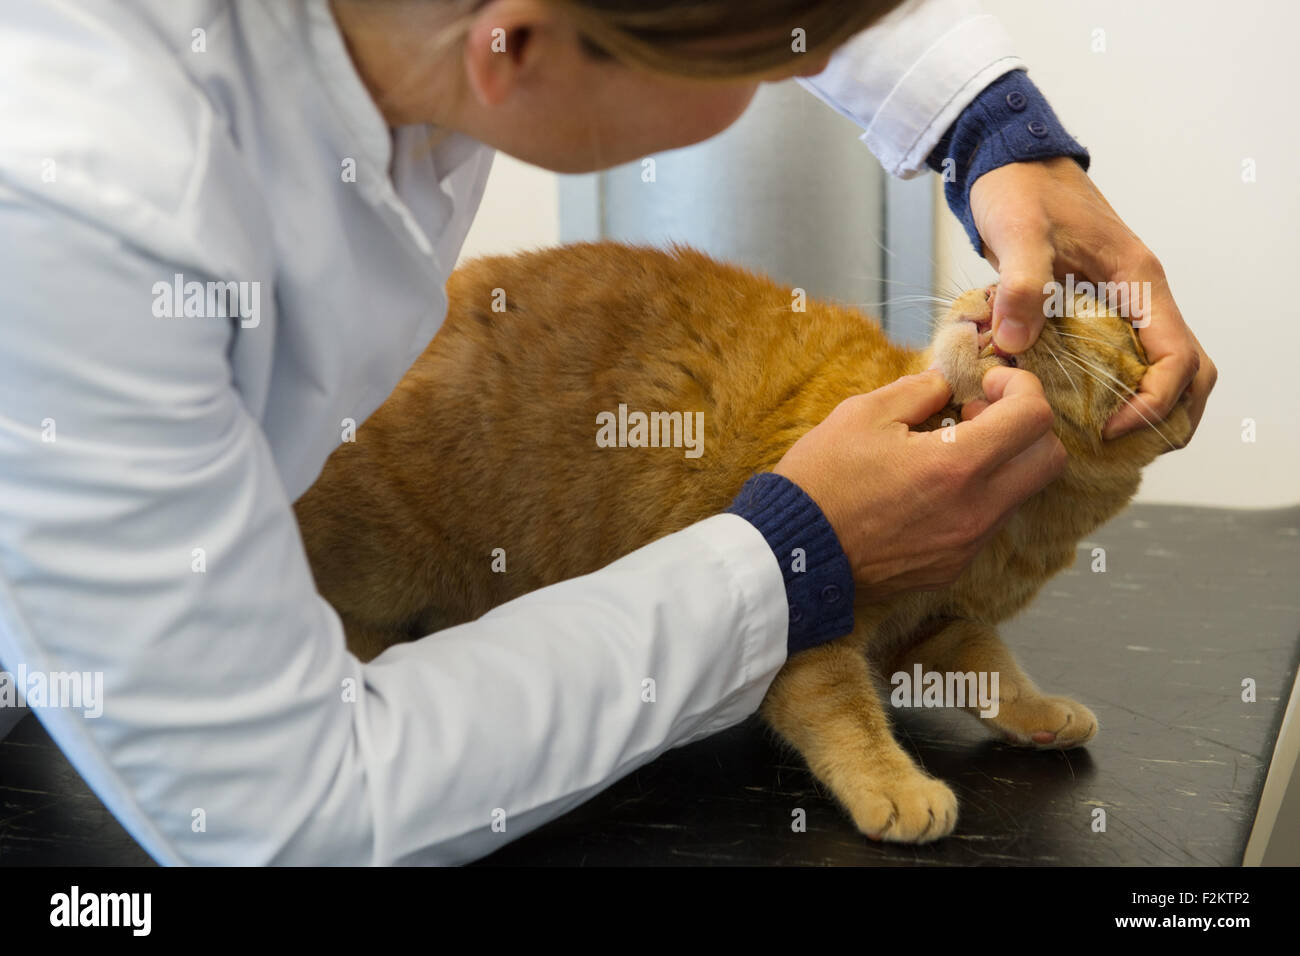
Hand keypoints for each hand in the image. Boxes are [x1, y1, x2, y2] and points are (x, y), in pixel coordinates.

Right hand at [773, 367, 1065, 601]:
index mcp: (956, 466)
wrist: (791, 554)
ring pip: (1020, 493)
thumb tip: (950, 378)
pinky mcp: (951, 567)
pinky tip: (929, 489)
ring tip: (947, 452)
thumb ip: (920, 389)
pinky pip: (987, 523)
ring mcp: (966, 545)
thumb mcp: (862, 414)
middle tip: (979, 415)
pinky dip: (976, 496)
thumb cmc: (820, 481)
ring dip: (1001, 462)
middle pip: (1049, 460)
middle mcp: (974, 511)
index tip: (988, 383)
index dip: (1020, 386)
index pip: (1034, 416)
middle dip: (1026, 426)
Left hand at [969, 156, 1215, 444]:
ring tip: (1106, 442)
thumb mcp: (1017, 233)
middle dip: (1166, 418)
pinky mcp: (1101, 309)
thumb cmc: (1020, 191)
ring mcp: (1126, 303)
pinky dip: (1120, 391)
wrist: (1010, 162)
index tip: (1109, 429)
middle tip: (1119, 450)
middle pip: (1189, 371)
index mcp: (1139, 280)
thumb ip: (1020, 285)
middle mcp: (1144, 295)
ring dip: (1149, 409)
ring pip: (1166, 368)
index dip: (1152, 403)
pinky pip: (1129, 359)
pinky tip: (1083, 412)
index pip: (1178, 358)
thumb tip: (1015, 342)